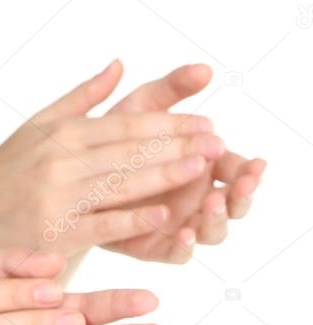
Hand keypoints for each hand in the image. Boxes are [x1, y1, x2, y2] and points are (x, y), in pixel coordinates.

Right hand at [0, 60, 223, 256]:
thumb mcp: (35, 128)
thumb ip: (80, 99)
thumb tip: (119, 66)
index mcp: (61, 135)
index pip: (125, 126)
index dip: (168, 124)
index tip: (204, 123)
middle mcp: (59, 163)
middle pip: (129, 152)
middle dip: (177, 145)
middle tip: (217, 142)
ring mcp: (56, 198)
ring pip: (120, 183)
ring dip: (165, 175)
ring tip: (202, 167)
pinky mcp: (52, 233)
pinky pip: (100, 225)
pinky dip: (133, 219)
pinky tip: (164, 215)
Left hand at [100, 63, 265, 261]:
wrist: (69, 181)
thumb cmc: (108, 143)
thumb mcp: (137, 111)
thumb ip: (169, 90)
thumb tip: (204, 69)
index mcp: (201, 164)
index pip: (234, 168)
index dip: (246, 168)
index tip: (256, 164)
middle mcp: (195, 196)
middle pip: (232, 202)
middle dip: (242, 194)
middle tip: (244, 184)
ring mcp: (177, 223)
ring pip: (212, 231)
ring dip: (218, 219)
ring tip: (213, 204)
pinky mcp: (153, 246)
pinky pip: (176, 254)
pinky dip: (184, 247)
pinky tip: (185, 236)